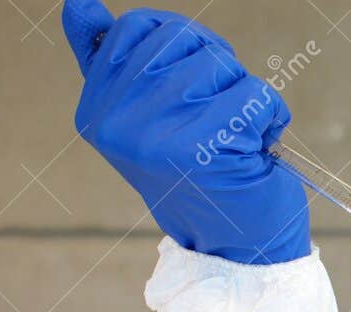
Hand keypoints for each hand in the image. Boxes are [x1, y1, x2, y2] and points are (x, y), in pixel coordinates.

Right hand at [62, 0, 309, 263]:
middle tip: (222, 115)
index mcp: (96, 110)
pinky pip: (254, 93)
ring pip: (219, 62)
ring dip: (243, 93)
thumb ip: (114, 64)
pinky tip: (257, 149)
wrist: (235, 248)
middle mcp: (116, 121)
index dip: (184, 44)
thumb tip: (80, 4)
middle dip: (217, 66)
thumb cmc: (202, 176)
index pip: (137, 27)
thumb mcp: (150, 119)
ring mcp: (155, 135)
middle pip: (180, 37)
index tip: (196, 88)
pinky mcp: (204, 148)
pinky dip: (270, 116)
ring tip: (236, 136)